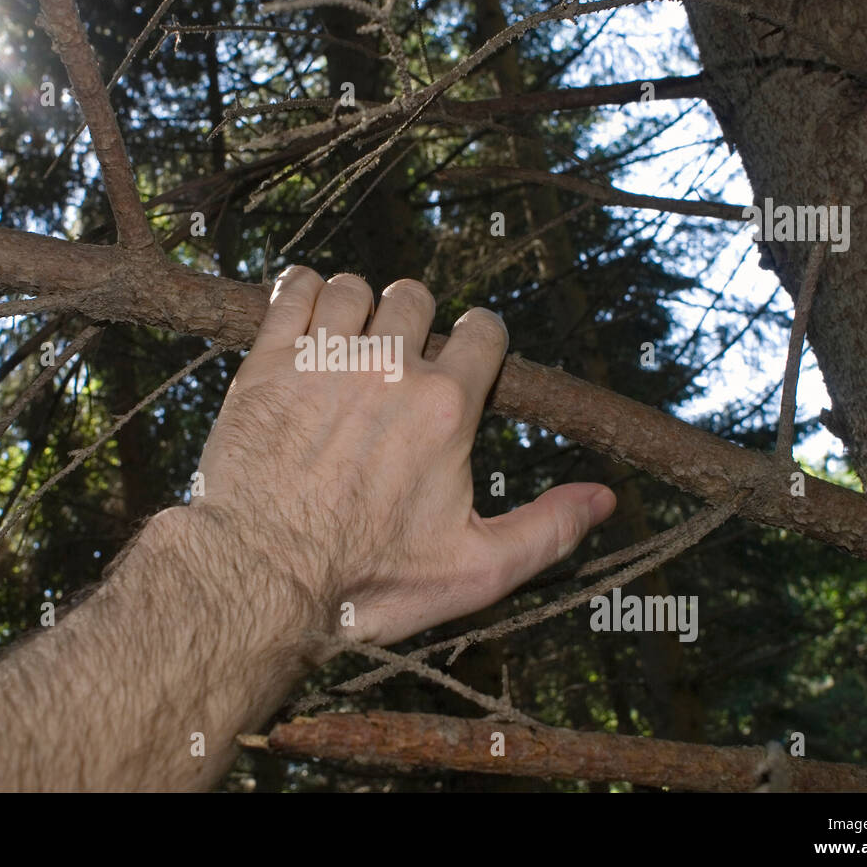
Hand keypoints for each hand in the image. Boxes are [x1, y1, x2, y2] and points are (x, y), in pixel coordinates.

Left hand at [185, 267, 615, 645]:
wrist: (261, 577)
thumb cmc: (367, 579)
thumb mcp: (475, 571)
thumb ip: (546, 530)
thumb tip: (604, 499)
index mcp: (447, 405)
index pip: (484, 332)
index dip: (479, 342)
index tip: (463, 361)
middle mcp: (389, 367)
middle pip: (416, 298)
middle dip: (413, 322)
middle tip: (393, 366)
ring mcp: (324, 357)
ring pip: (354, 287)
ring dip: (356, 308)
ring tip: (345, 345)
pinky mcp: (268, 361)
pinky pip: (294, 288)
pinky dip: (302, 292)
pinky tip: (302, 320)